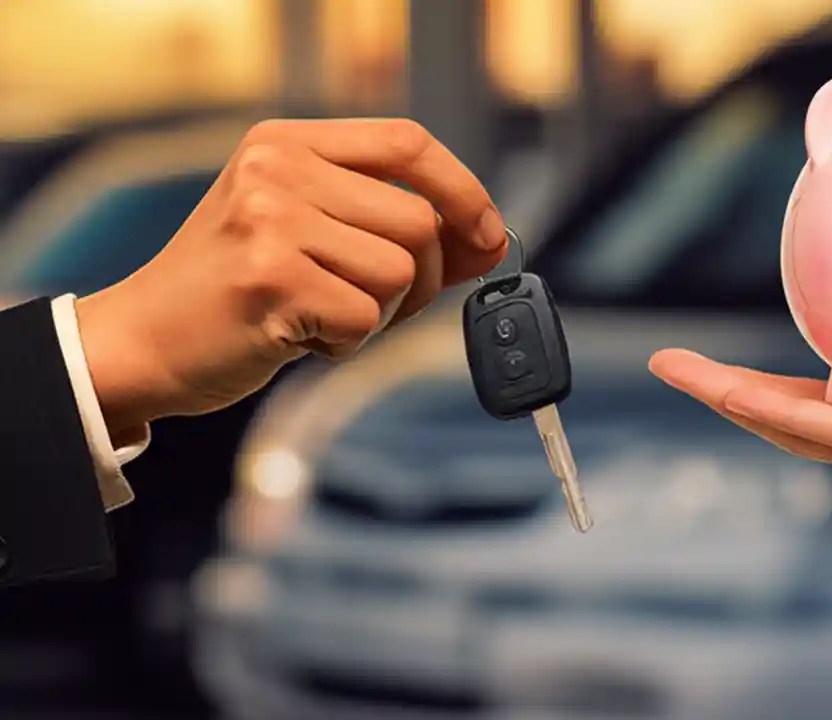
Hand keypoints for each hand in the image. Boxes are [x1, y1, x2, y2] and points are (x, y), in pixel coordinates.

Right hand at [76, 118, 507, 440]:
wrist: (140, 341)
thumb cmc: (234, 291)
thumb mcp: (309, 236)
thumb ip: (396, 230)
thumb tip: (493, 241)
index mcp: (285, 144)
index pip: (408, 143)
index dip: (462, 191)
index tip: (488, 233)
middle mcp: (277, 170)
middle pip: (418, 223)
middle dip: (418, 280)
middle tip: (365, 304)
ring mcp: (270, 221)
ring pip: (400, 272)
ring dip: (379, 314)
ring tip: (320, 317)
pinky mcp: (271, 280)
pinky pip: (366, 318)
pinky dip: (346, 344)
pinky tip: (298, 338)